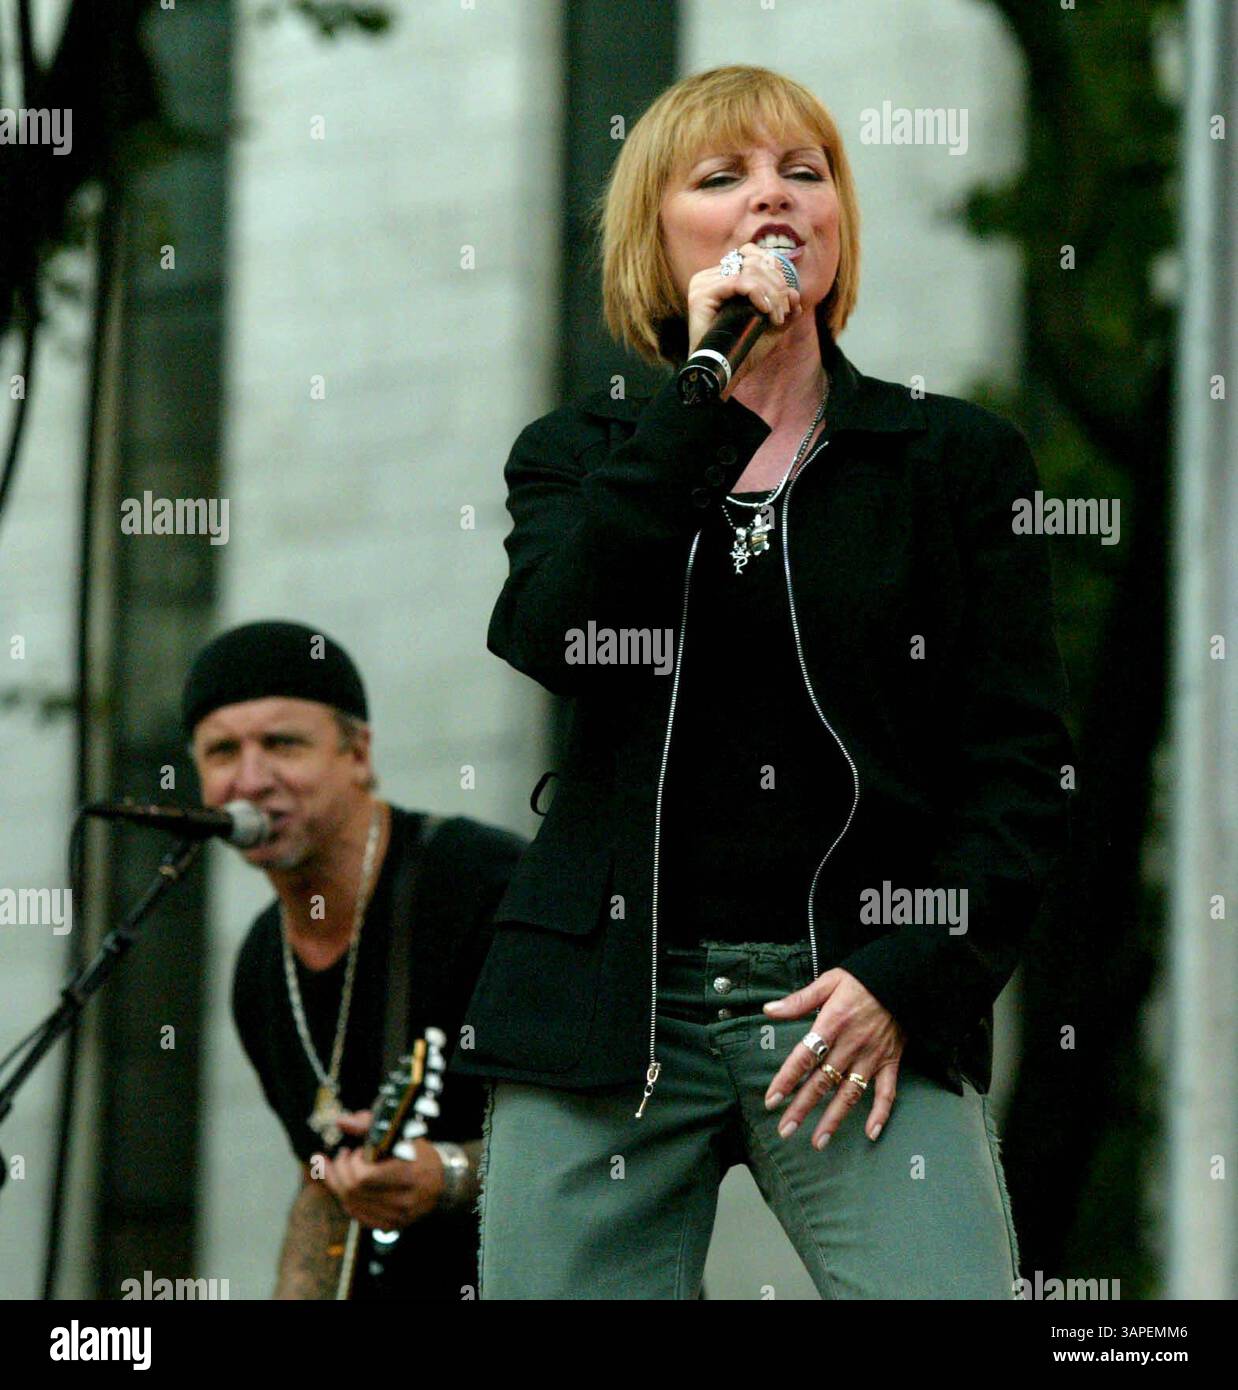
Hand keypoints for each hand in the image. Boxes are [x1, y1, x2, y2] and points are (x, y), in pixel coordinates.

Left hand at [316, 1110, 444, 1228]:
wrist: (440, 1181)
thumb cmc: (418, 1153)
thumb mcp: (400, 1132)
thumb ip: (369, 1124)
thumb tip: (341, 1122)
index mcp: (409, 1174)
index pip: (365, 1176)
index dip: (353, 1162)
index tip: (357, 1150)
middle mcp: (403, 1200)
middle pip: (354, 1190)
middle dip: (340, 1171)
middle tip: (344, 1156)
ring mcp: (396, 1216)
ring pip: (351, 1204)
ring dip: (340, 1183)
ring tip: (345, 1167)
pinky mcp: (389, 1225)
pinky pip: (356, 1215)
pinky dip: (346, 1198)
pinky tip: (347, 1184)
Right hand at [685, 242, 803, 391]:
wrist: (724, 374)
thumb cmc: (743, 351)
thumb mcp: (770, 327)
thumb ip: (784, 309)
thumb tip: (796, 294)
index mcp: (722, 277)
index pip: (752, 254)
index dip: (774, 267)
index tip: (786, 296)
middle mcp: (710, 276)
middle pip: (754, 261)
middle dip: (777, 285)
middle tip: (783, 312)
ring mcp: (703, 284)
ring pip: (749, 271)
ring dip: (771, 293)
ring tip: (776, 317)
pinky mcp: (701, 294)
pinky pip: (739, 282)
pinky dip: (757, 294)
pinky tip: (765, 311)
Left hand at [762, 969, 903, 1146]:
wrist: (903, 978)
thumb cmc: (861, 980)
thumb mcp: (828, 982)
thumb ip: (799, 1000)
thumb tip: (769, 1010)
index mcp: (832, 1024)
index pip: (804, 1058)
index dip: (786, 1080)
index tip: (772, 1101)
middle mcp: (851, 1045)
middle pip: (822, 1082)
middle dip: (802, 1108)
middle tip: (786, 1130)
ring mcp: (872, 1057)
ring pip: (850, 1094)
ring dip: (834, 1119)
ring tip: (818, 1142)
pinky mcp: (891, 1062)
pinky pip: (887, 1092)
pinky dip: (880, 1113)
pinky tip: (871, 1134)